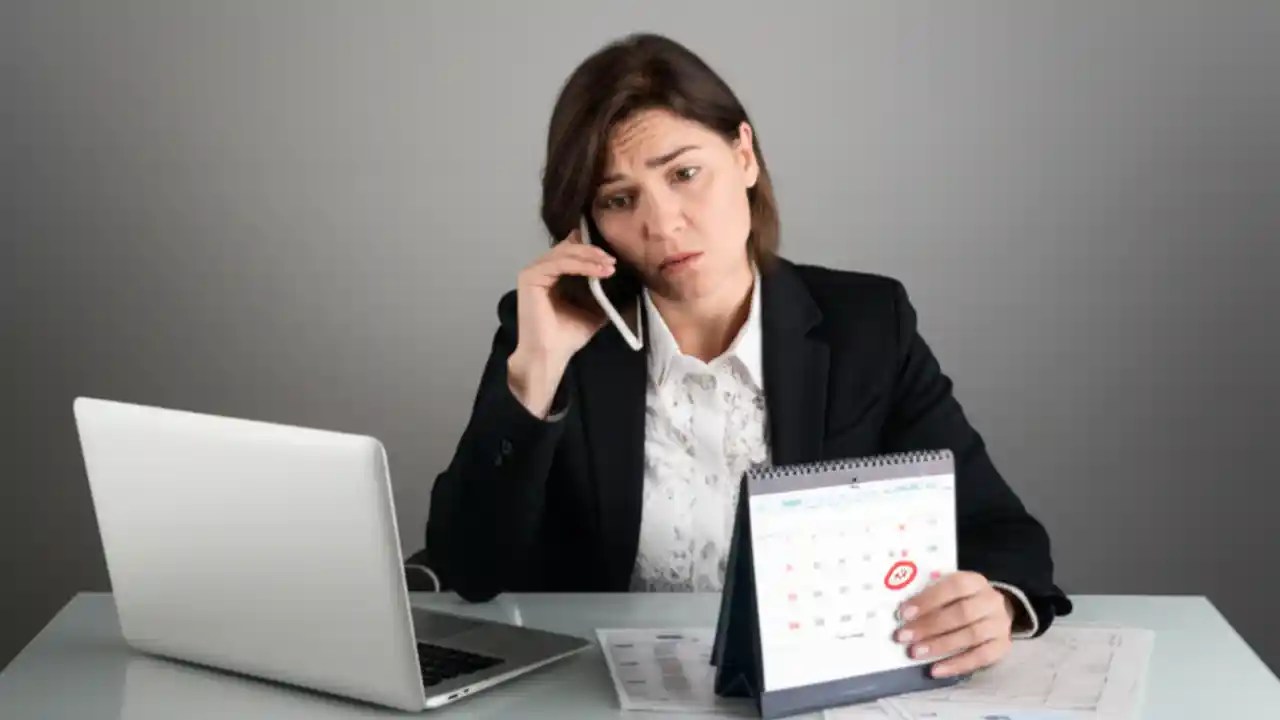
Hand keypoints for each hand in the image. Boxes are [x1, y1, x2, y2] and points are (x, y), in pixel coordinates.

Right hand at [507, 227, 615, 416]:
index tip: (614, 260)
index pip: (573, 251)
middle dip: (594, 251)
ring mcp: (534, 271)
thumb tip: (627, 279)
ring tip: (609, 265)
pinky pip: (560, 263)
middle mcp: (542, 268)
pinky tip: (598, 271)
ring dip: (590, 256)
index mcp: (554, 274)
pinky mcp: (530, 277)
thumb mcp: (594, 309)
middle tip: (613, 260)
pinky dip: (581, 265)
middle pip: (570, 247)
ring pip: (566, 252)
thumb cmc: (569, 336)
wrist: (551, 355)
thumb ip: (603, 292)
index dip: (593, 251)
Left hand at [894, 571, 1014, 677]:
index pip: (954, 586)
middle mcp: (991, 601)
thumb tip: (902, 612)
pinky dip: (957, 665)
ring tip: (915, 653)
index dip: (928, 599)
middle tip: (904, 636)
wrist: (993, 614)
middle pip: (961, 613)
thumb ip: (930, 595)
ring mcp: (1000, 624)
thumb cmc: (961, 601)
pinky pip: (981, 658)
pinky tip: (936, 670)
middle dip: (929, 625)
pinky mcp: (1003, 646)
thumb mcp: (949, 591)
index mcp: (975, 581)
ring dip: (940, 645)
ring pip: (971, 635)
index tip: (904, 613)